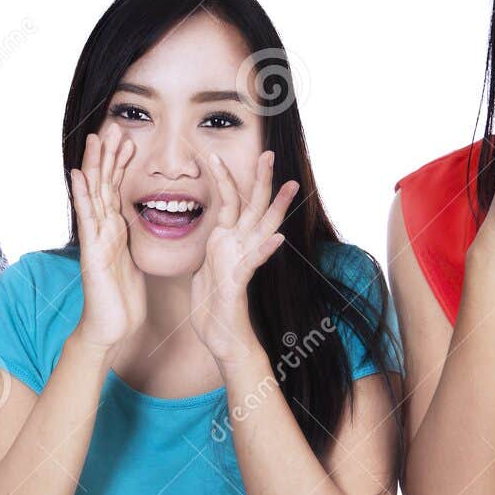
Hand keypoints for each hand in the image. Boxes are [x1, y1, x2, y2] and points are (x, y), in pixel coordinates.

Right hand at [69, 123, 144, 353]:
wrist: (110, 328)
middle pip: (104, 185)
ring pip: (96, 194)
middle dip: (108, 156)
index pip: (117, 190)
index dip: (121, 165)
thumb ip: (133, 242)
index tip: (127, 140)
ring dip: (96, 165)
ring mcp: (96, 239)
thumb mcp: (134, 263)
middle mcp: (103, 230)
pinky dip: (83, 196)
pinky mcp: (94, 251)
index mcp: (115, 231)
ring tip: (96, 139)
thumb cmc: (121, 300)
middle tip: (112, 126)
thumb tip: (140, 227)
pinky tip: (78, 175)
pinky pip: (88, 219)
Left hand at [191, 150, 296, 365]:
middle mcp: (238, 249)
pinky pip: (252, 264)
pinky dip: (264, 251)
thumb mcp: (205, 270)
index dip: (227, 178)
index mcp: (226, 243)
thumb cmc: (213, 307)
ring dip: (274, 208)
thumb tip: (216, 232)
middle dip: (261, 181)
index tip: (217, 154)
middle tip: (269, 154)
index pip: (231, 203)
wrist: (223, 340)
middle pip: (253, 208)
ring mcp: (241, 264)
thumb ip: (213, 249)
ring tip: (289, 186)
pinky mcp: (238, 284)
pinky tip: (277, 238)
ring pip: (259, 230)